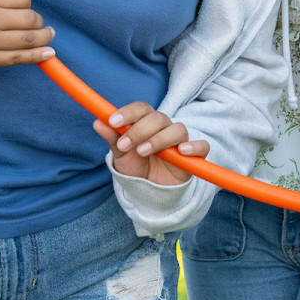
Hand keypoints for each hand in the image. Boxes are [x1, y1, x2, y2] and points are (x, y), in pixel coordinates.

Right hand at [0, 0, 54, 70]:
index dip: (26, 0)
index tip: (23, 3)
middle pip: (28, 20)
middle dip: (37, 19)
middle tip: (35, 20)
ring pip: (27, 40)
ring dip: (44, 37)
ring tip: (48, 34)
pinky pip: (18, 59)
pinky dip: (38, 56)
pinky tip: (49, 52)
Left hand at [93, 102, 208, 185]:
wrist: (150, 191)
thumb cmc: (136, 167)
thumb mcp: (121, 155)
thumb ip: (112, 138)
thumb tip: (97, 122)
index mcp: (146, 122)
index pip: (141, 108)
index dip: (128, 112)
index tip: (113, 121)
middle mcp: (164, 128)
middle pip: (158, 117)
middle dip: (139, 129)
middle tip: (125, 145)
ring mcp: (179, 141)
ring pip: (177, 129)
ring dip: (159, 139)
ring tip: (143, 152)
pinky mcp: (193, 157)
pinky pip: (202, 146)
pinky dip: (194, 147)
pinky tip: (181, 152)